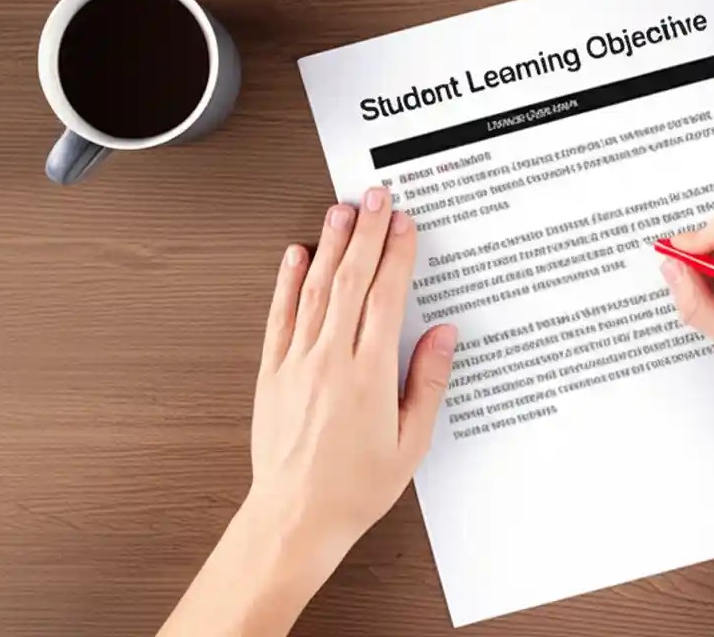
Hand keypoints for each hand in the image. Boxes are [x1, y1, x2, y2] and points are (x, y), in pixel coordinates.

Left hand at [250, 187, 456, 553]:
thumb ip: (427, 381)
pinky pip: (280, 317)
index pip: (386, 297)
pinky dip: (287, 282)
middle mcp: (330, 361)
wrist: (295, 518)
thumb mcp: (411, 442)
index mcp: (369, 376)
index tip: (405, 225)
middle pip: (350, 280)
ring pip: (314, 289)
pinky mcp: (271, 373)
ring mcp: (296, 364)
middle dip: (366, 232)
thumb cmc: (355, 488)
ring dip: (330, 244)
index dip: (396, 254)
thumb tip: (442, 335)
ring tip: (342, 210)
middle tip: (375, 197)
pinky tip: (296, 255)